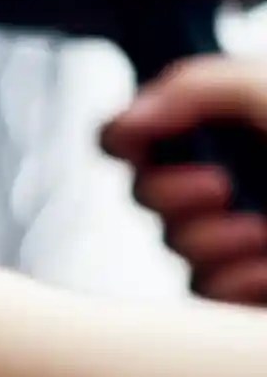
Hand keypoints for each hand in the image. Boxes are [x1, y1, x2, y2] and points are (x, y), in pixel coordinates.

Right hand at [102, 56, 266, 304]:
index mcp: (218, 129)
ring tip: (259, 232)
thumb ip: (194, 84)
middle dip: (170, 195)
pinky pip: (206, 291)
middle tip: (220, 187)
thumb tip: (130, 116)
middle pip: (140, 195)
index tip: (148, 137)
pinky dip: (236, 281)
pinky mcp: (249, 285)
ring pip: (172, 246)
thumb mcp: (264, 85)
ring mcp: (236, 235)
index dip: (124, 137)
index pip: (130, 134)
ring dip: (210, 241)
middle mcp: (220, 180)